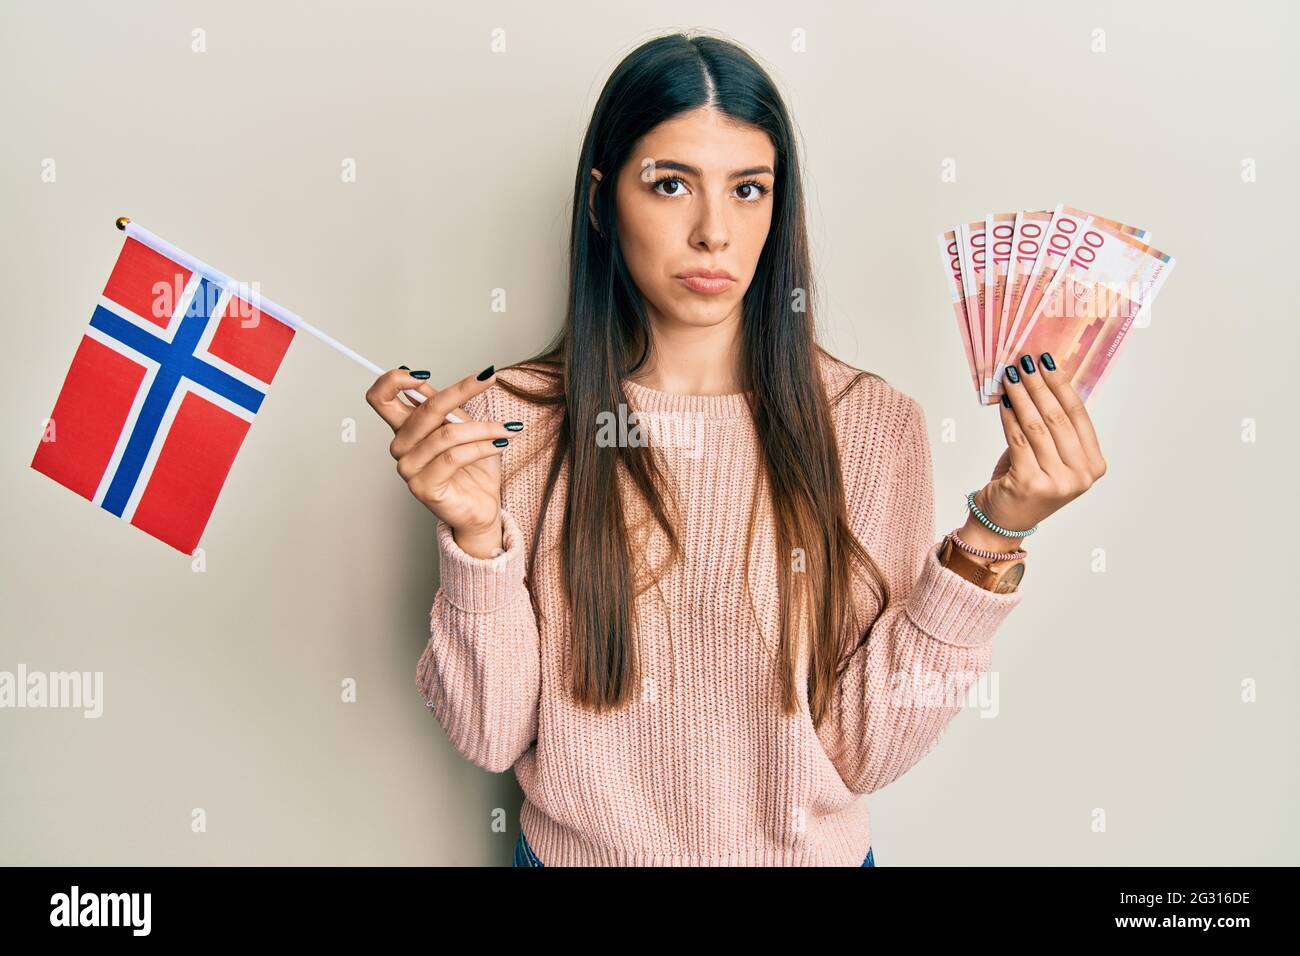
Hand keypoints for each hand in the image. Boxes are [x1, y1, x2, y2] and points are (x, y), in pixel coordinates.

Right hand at [365, 365, 515, 556]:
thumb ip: (444, 404)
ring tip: (506, 429)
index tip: (424, 373)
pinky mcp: (423, 487)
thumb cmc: (473, 467)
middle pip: (424, 409)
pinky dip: (483, 447)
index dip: (394, 380)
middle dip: (461, 390)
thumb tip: (426, 379)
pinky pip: (454, 457)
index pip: (379, 397)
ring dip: (483, 428)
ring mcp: (408, 468)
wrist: (482, 506)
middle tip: (488, 378)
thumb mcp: (462, 426)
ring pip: (446, 434)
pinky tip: (501, 444)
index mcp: (404, 428)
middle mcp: (400, 447)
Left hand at [971, 352, 1107, 549]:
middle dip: (1039, 386)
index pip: (1078, 415)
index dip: (1061, 385)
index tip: (1047, 362)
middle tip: (1024, 363)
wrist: (1003, 522)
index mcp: (1093, 466)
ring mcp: (1057, 482)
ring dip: (1022, 396)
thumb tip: (1042, 379)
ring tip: (1010, 376)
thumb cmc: (1025, 483)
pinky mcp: (1030, 483)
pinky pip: (1018, 439)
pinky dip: (1009, 416)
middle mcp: (1080, 476)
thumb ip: (1052, 426)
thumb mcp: (1048, 455)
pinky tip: (1004, 400)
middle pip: (1058, 418)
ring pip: (1037, 426)